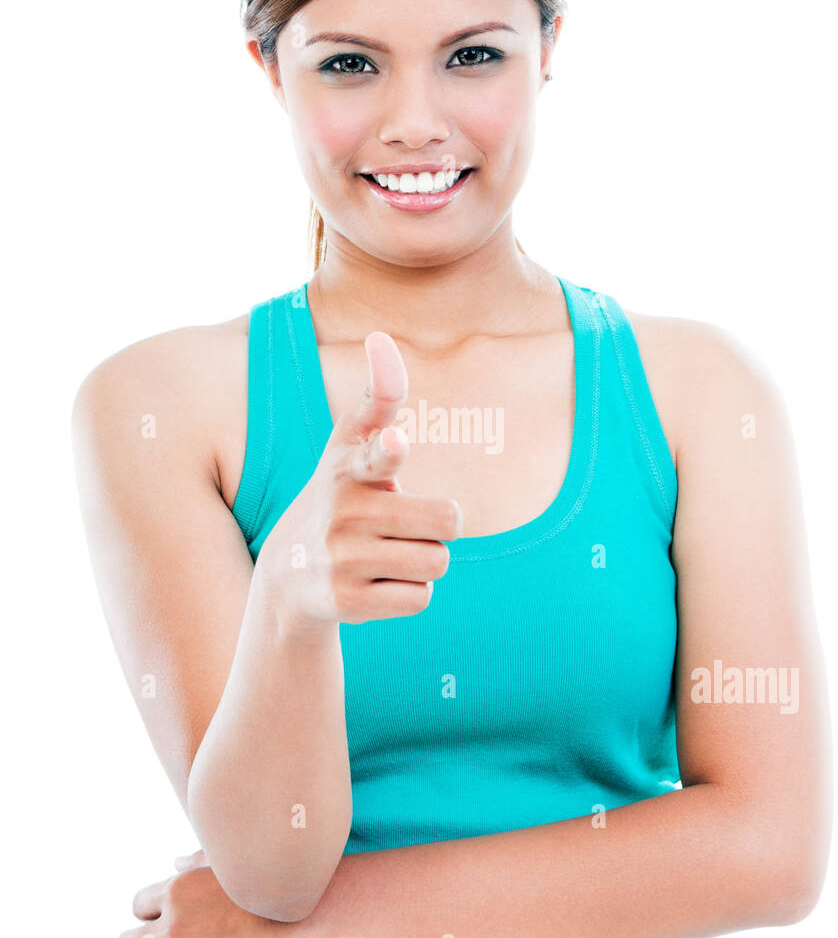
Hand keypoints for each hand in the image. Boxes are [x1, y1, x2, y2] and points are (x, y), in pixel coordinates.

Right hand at [256, 329, 462, 626]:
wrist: (288, 576)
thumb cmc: (339, 497)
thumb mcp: (347, 445)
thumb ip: (376, 396)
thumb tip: (380, 336)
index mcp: (348, 467)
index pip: (376, 450)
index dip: (388, 449)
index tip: (395, 444)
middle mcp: (342, 510)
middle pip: (448, 521)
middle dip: (437, 527)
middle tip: (400, 526)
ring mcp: (342, 558)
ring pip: (437, 562)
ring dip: (423, 560)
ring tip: (385, 554)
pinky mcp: (346, 601)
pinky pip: (421, 597)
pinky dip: (409, 593)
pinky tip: (375, 584)